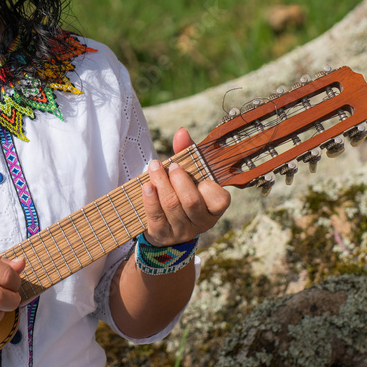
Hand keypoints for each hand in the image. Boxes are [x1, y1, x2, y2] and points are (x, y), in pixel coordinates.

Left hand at [142, 127, 230, 246]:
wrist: (165, 225)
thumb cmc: (180, 192)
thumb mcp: (188, 173)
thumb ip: (187, 152)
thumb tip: (181, 131)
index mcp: (214, 208)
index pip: (220, 200)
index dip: (209, 188)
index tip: (200, 177)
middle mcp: (200, 222)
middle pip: (191, 201)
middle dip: (180, 180)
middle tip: (172, 166)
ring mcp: (181, 230)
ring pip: (172, 206)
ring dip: (161, 183)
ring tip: (154, 167)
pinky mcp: (162, 234)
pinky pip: (155, 216)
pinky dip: (150, 199)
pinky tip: (147, 186)